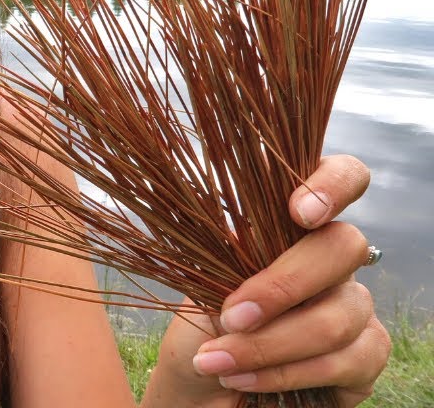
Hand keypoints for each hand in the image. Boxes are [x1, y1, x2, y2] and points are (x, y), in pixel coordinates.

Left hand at [153, 155, 390, 406]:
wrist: (198, 387)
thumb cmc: (202, 325)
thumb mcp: (199, 282)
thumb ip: (226, 251)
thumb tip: (236, 233)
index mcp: (292, 224)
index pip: (342, 176)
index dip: (332, 184)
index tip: (299, 212)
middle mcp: (332, 258)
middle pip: (343, 247)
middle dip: (282, 286)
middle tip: (230, 316)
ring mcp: (355, 305)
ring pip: (338, 316)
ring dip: (269, 345)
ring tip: (216, 361)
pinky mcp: (366, 356)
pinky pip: (344, 363)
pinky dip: (286, 374)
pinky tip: (244, 380)